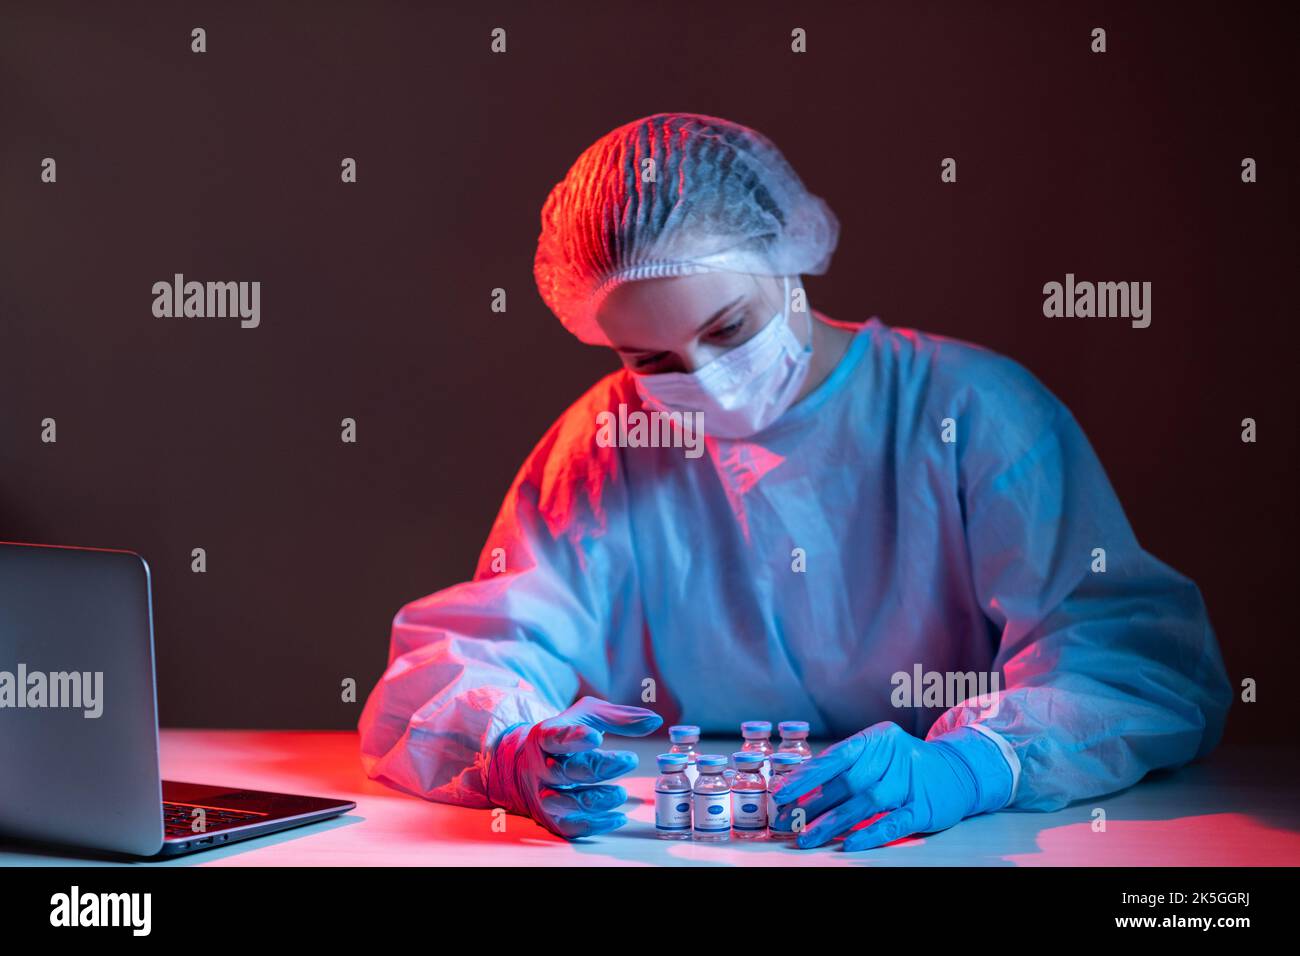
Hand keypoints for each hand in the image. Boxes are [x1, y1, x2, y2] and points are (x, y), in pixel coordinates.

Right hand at [485, 696, 661, 838]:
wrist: (527, 765)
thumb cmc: (566, 736)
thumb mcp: (588, 716)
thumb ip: (620, 718)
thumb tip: (655, 721)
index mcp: (545, 737)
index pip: (554, 737)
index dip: (573, 738)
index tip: (596, 737)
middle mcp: (541, 767)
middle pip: (564, 772)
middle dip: (598, 767)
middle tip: (630, 760)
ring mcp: (544, 794)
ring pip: (563, 802)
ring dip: (595, 800)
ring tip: (621, 793)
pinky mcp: (553, 817)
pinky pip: (570, 826)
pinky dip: (594, 824)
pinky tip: (618, 818)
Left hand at [771, 721, 1012, 850]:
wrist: (958, 771)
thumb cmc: (903, 764)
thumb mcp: (877, 754)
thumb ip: (845, 768)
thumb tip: (800, 790)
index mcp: (876, 739)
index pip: (834, 757)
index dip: (806, 777)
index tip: (781, 794)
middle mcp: (893, 757)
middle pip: (847, 783)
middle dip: (813, 805)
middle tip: (788, 822)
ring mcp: (910, 782)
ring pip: (866, 804)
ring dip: (833, 823)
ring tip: (808, 838)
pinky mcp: (925, 808)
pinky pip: (895, 823)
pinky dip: (871, 834)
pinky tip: (849, 845)